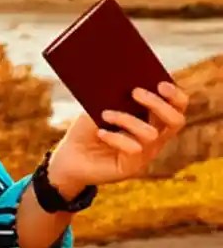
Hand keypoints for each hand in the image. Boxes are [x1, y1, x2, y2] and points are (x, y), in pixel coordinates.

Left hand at [48, 81, 190, 194]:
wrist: (69, 157)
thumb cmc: (87, 129)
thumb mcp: (99, 108)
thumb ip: (114, 98)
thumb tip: (121, 80)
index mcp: (152, 120)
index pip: (177, 107)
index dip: (175, 96)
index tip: (161, 83)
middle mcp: (155, 137)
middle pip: (175, 120)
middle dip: (158, 104)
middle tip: (135, 92)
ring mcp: (145, 153)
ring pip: (151, 134)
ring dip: (127, 119)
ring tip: (105, 114)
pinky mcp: (132, 167)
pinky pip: (133, 149)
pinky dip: (116, 138)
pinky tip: (100, 132)